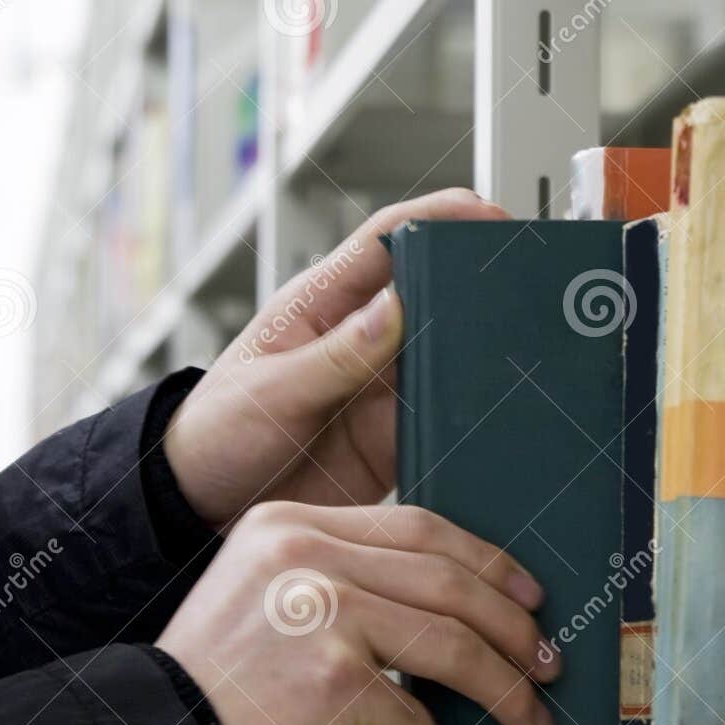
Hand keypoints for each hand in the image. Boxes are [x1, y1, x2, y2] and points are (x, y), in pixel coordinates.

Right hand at [156, 501, 557, 724]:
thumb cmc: (210, 692)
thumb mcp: (264, 603)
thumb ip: (339, 586)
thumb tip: (448, 616)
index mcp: (289, 525)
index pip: (415, 525)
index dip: (485, 562)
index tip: (525, 597)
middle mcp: (303, 553)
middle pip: (447, 577)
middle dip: (513, 627)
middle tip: (544, 663)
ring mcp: (318, 610)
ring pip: (451, 642)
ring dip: (503, 689)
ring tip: (527, 720)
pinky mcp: (329, 677)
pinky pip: (415, 716)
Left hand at [164, 189, 510, 528]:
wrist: (203, 508)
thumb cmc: (216, 433)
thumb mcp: (271, 392)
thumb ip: (334, 357)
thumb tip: (394, 310)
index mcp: (321, 305)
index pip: (387, 240)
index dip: (440, 216)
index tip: (488, 216)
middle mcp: (359, 340)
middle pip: (433, 296)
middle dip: (475, 288)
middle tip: (521, 292)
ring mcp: (380, 388)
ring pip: (448, 359)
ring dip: (477, 359)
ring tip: (515, 361)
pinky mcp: (392, 437)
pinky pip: (443, 422)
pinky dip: (469, 421)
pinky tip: (491, 422)